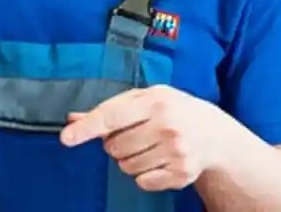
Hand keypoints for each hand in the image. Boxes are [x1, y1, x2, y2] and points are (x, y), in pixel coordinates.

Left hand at [59, 85, 234, 191]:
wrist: (214, 133)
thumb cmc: (172, 110)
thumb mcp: (144, 99)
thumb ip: (109, 109)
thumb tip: (73, 119)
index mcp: (155, 101)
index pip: (111, 116)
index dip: (86, 129)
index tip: (66, 138)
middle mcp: (167, 126)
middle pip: (114, 146)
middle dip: (115, 143)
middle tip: (133, 135)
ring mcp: (177, 152)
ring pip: (126, 166)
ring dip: (128, 159)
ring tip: (147, 146)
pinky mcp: (182, 174)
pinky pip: (142, 182)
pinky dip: (144, 174)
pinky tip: (158, 160)